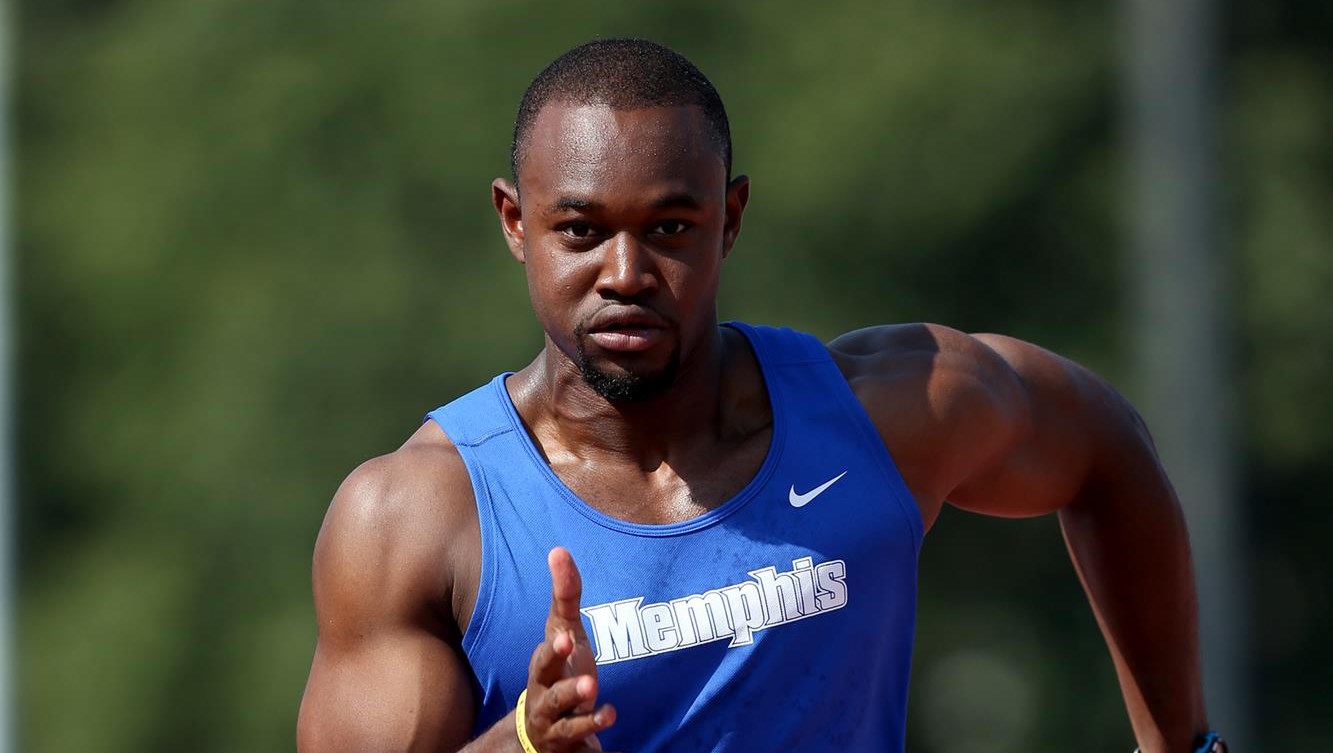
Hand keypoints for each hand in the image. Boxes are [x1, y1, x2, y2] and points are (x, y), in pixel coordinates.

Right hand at [520, 547, 617, 752]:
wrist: (542, 731)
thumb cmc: (557, 672)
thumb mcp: (563, 633)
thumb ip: (565, 595)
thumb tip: (559, 550)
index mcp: (544, 666)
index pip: (547, 653)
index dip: (555, 647)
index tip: (565, 636)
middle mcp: (544, 694)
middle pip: (547, 686)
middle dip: (563, 679)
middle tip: (584, 672)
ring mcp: (555, 721)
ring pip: (563, 718)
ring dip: (580, 709)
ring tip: (600, 702)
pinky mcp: (569, 742)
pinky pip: (579, 739)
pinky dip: (594, 730)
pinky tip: (611, 716)